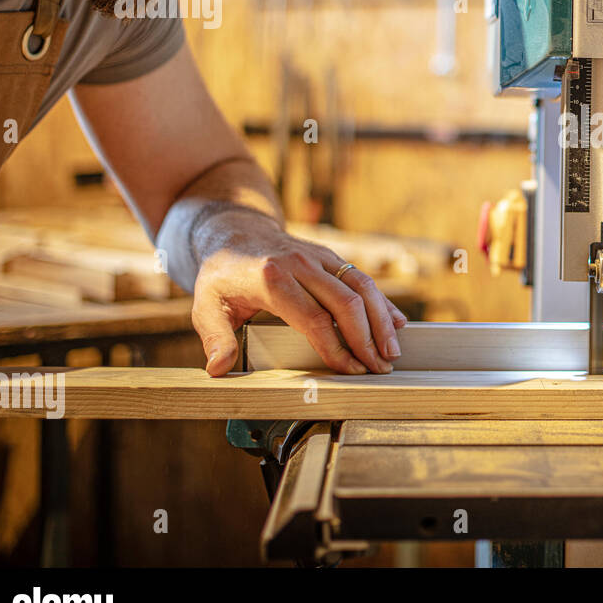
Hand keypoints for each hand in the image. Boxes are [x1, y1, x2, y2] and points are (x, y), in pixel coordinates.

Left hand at [189, 210, 407, 375]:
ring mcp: (319, 257)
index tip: (350, 371)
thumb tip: (218, 368)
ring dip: (382, 320)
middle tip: (379, 367)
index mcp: (272, 279)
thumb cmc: (221, 274)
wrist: (234, 231)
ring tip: (392, 351)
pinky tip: (397, 322)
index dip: (336, 348)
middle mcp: (301, 264)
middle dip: (367, 339)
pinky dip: (381, 302)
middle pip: (346, 303)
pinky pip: (362, 278)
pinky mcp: (330, 257)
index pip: (315, 319)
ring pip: (361, 286)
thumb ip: (215, 337)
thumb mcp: (206, 305)